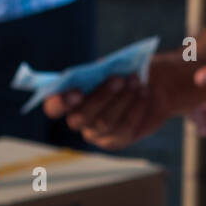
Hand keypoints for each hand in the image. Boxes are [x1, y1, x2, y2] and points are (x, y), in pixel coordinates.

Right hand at [43, 68, 172, 150]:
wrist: (152, 85)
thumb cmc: (126, 70)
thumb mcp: (113, 65)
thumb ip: (103, 69)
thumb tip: (100, 71)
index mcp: (70, 97)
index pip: (53, 107)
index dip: (60, 103)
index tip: (77, 92)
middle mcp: (78, 119)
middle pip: (80, 118)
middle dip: (101, 97)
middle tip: (119, 79)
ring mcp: (96, 134)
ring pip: (104, 123)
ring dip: (122, 99)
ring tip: (136, 81)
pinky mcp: (115, 141)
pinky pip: (124, 128)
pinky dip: (135, 108)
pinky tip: (143, 93)